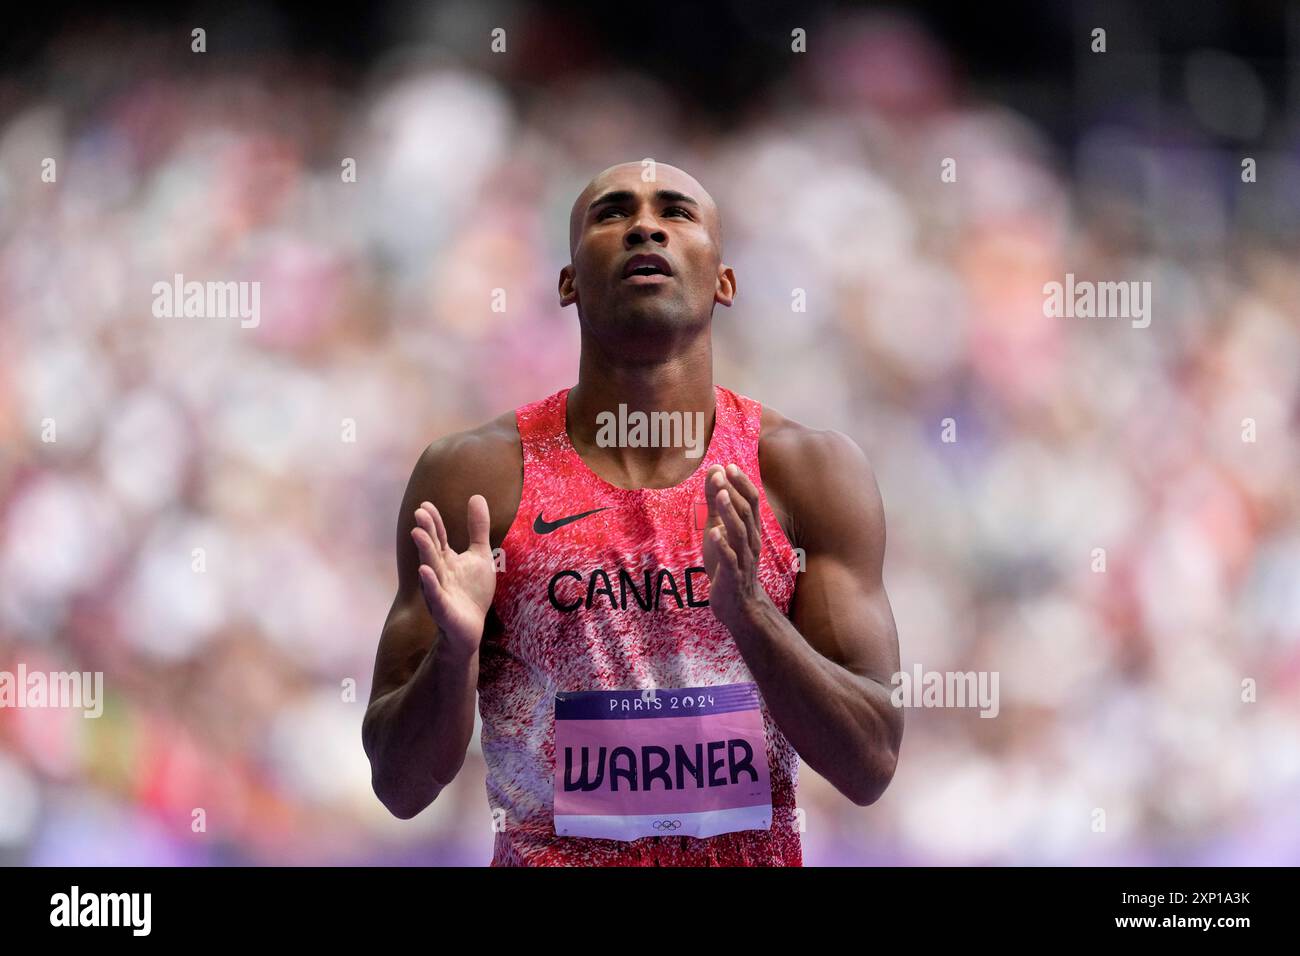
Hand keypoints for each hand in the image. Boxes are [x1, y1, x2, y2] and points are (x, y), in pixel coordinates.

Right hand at [410, 495, 495, 656]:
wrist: (470, 628)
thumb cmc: (472, 591)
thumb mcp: (479, 555)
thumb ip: (478, 528)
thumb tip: (477, 496)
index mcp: (446, 560)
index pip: (438, 537)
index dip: (433, 522)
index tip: (425, 505)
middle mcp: (439, 573)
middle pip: (432, 549)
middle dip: (426, 531)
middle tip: (419, 513)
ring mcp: (439, 591)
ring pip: (430, 569)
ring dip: (424, 552)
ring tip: (418, 533)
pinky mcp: (443, 609)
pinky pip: (435, 596)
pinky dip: (429, 584)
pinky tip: (424, 571)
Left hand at [701, 463, 771, 631]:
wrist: (738, 604)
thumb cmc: (728, 563)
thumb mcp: (719, 528)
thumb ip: (717, 502)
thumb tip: (715, 471)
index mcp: (750, 530)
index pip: (751, 501)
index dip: (742, 483)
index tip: (729, 466)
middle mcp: (750, 541)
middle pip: (748, 513)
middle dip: (736, 492)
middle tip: (724, 473)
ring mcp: (743, 559)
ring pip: (740, 533)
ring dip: (730, 513)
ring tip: (721, 495)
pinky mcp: (732, 576)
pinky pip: (730, 559)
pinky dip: (723, 545)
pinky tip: (714, 533)